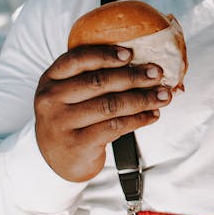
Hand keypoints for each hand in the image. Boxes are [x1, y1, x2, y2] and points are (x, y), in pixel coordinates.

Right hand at [34, 45, 172, 181]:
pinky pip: (114, 127)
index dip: (105, 54)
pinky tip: (151, 115)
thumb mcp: (69, 94)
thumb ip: (92, 77)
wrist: (55, 160)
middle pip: (98, 82)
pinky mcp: (77, 144)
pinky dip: (137, 119)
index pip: (77, 59)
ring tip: (162, 96)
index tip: (130, 54)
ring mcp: (61, 123)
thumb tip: (142, 66)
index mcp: (50, 79)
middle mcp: (51, 99)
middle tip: (157, 74)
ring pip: (110, 105)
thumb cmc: (70, 119)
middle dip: (133, 76)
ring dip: (142, 99)